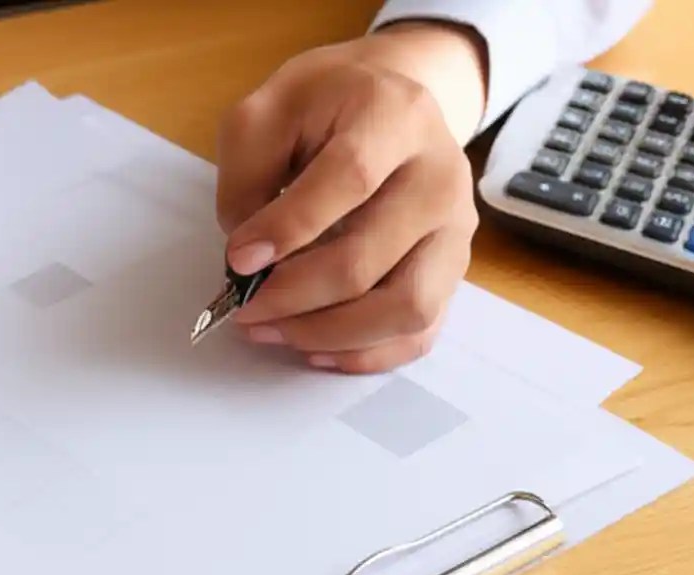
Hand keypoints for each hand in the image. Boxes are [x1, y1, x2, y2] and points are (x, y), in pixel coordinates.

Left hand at [215, 21, 487, 372]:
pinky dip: (365, 354)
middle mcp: (440, 174)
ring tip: (273, 330)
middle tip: (244, 307)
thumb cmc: (324, 107)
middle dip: (294, 295)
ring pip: (406, 307)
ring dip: (329, 333)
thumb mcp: (268, 110)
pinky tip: (313, 349)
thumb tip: (249, 258)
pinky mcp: (453, 269)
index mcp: (395, 116)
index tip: (238, 260)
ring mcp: (455, 227)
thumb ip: (247, 174)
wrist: (392, 102)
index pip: (349, 179)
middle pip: (370, 258)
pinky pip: (421, 332)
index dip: (289, 228)